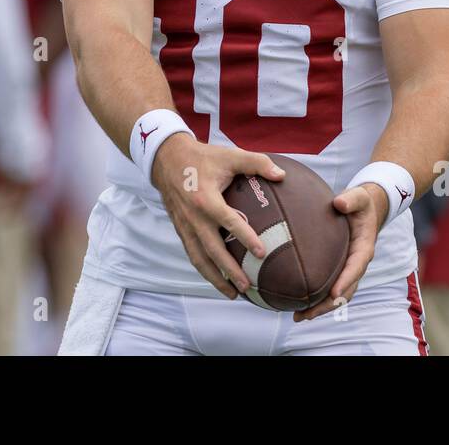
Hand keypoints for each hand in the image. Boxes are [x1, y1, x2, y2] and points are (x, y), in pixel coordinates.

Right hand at [151, 134, 284, 299]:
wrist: (166, 159)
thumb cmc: (202, 157)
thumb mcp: (229, 155)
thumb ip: (257, 163)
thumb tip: (282, 175)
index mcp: (206, 198)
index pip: (229, 222)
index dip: (245, 237)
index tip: (261, 253)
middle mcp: (193, 217)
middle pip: (212, 250)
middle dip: (229, 271)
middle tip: (248, 286)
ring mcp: (185, 225)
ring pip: (199, 259)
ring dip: (215, 278)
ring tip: (233, 294)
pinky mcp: (180, 229)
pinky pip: (192, 254)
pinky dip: (204, 270)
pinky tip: (217, 279)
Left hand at [294, 182, 387, 321]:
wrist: (364, 209)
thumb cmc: (360, 203)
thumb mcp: (359, 196)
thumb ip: (351, 198)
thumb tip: (339, 203)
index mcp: (363, 248)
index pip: (355, 267)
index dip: (346, 280)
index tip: (334, 292)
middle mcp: (356, 263)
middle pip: (345, 291)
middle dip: (327, 304)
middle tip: (307, 314)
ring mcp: (347, 269)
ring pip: (336, 296)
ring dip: (319, 308)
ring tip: (298, 316)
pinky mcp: (338, 270)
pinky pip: (328, 288)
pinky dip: (316, 299)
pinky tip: (297, 305)